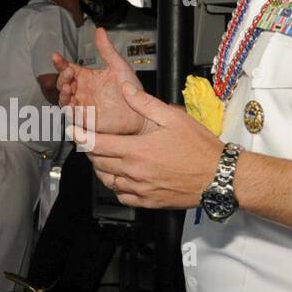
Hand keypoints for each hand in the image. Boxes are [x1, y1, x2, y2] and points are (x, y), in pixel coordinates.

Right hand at [52, 27, 150, 136]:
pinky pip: (73, 117)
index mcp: (88, 78)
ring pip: (65, 100)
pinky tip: (72, 105)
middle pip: (63, 84)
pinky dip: (69, 111)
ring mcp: (84, 106)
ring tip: (68, 88)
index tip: (56, 57)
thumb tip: (99, 31)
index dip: (60, 63)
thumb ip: (106, 50)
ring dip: (63, 94)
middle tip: (69, 72)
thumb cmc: (131, 91)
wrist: (141, 113)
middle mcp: (83, 92)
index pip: (69, 69)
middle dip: (62, 78)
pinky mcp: (87, 120)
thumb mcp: (118, 66)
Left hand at [73, 81, 225, 208]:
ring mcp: (140, 189)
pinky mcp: (148, 202)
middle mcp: (135, 172)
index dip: (81, 136)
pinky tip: (120, 178)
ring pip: (108, 180)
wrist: (219, 176)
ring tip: (103, 157)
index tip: (73, 130)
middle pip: (99, 162)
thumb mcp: (173, 117)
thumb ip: (145, 104)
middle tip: (90, 141)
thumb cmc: (200, 147)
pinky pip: (122, 196)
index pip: (98, 143)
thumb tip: (125, 89)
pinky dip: (116, 186)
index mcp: (137, 150)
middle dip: (90, 150)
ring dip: (101, 168)